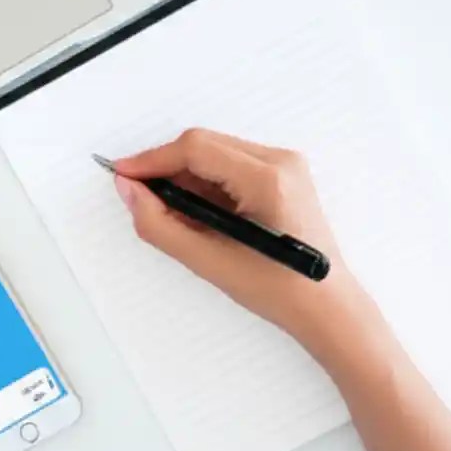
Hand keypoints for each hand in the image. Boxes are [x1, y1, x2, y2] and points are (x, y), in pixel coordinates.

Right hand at [111, 128, 373, 354]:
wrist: (327, 306)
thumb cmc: (279, 290)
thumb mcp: (208, 261)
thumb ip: (159, 223)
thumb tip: (129, 190)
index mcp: (268, 180)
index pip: (195, 149)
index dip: (152, 160)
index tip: (123, 175)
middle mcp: (280, 162)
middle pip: (203, 144)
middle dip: (166, 167)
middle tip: (141, 197)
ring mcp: (284, 165)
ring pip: (213, 152)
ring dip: (185, 176)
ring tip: (174, 214)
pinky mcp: (282, 174)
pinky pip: (228, 164)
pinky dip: (204, 182)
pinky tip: (199, 213)